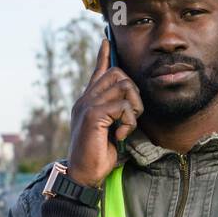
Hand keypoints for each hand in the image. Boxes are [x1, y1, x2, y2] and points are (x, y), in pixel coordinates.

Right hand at [66, 34, 143, 187]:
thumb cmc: (98, 157)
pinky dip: (128, 121)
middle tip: (132, 114)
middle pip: (117, 73)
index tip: (106, 41)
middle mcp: (86, 100)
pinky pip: (123, 106)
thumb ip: (116, 116)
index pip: (97, 73)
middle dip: (134, 91)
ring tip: (126, 127)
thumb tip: (130, 106)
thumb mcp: (110, 131)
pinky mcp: (93, 115)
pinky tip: (120, 135)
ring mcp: (87, 106)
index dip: (104, 56)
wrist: (83, 175)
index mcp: (88, 102)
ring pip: (124, 87)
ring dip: (134, 109)